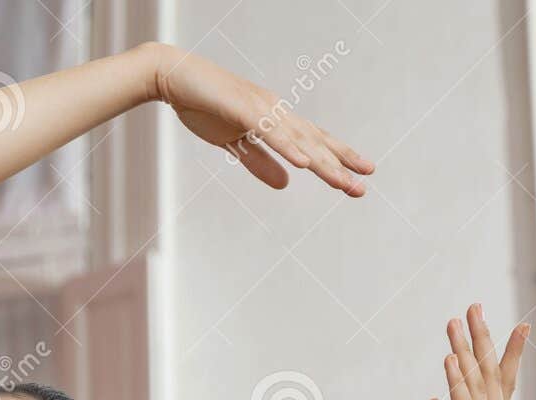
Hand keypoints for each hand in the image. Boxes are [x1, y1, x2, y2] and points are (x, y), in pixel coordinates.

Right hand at [145, 43, 372, 195]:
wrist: (173, 77)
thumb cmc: (203, 106)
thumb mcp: (235, 143)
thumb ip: (260, 163)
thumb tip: (285, 184)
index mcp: (274, 120)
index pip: (313, 142)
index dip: (338, 158)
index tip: (360, 175)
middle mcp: (275, 112)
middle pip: (313, 142)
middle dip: (339, 165)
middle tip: (362, 187)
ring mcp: (260, 109)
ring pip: (297, 139)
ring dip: (321, 162)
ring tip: (342, 182)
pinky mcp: (241, 109)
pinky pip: (268, 131)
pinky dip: (287, 147)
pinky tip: (303, 163)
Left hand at [420, 304, 529, 399]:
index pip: (501, 386)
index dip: (509, 355)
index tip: (518, 326)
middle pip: (491, 376)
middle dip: (484, 339)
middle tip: (475, 306)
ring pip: (476, 385)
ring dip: (465, 351)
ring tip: (456, 321)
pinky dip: (456, 382)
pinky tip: (449, 360)